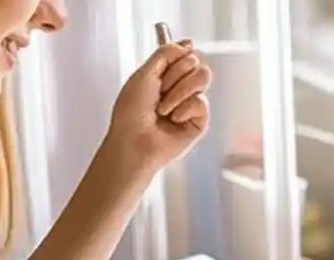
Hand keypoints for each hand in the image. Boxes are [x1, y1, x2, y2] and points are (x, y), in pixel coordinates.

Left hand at [104, 40, 212, 177]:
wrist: (134, 141)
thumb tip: (187, 44)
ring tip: (164, 108)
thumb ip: (165, 53)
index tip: (165, 64)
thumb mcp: (144, 73)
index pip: (185, 52)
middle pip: (197, 61)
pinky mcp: (199, 121)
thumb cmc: (131, 113)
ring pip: (202, 78)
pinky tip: (174, 119)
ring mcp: (190, 103)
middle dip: (177, 73)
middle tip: (161, 89)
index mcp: (164, 75)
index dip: (178, 54)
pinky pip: (202, 102)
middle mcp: (179, 87)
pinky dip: (185, 109)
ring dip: (180, 91)